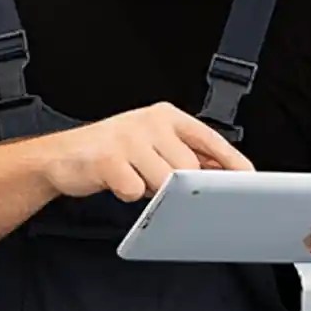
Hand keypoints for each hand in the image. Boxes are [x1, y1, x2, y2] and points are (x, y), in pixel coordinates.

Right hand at [47, 102, 252, 200]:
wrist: (61, 157)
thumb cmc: (113, 151)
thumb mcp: (153, 143)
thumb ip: (185, 154)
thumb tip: (223, 173)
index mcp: (165, 116)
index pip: (209, 138)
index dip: (231, 160)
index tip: (248, 178)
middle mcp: (149, 122)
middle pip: (189, 167)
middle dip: (180, 184)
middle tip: (159, 182)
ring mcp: (128, 139)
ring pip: (165, 182)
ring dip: (153, 190)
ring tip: (136, 177)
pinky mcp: (108, 160)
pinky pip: (136, 191)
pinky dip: (129, 194)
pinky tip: (117, 182)